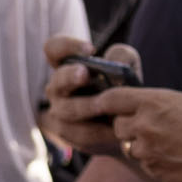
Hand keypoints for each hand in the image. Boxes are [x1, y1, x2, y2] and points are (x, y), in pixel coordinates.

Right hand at [40, 34, 137, 158]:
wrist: (124, 124)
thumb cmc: (121, 88)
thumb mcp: (127, 66)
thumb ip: (122, 57)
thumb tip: (116, 62)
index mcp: (67, 65)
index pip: (53, 49)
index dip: (66, 46)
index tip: (90, 49)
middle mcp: (58, 87)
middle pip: (58, 80)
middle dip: (70, 77)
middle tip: (85, 73)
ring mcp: (58, 111)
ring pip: (67, 110)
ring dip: (88, 108)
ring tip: (110, 109)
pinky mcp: (68, 135)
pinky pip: (78, 134)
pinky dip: (99, 132)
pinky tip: (116, 131)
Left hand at [91, 84, 181, 181]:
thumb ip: (165, 104)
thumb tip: (153, 107)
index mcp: (153, 101)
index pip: (111, 98)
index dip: (105, 101)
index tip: (103, 104)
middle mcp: (144, 124)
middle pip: (117, 124)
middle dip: (127, 125)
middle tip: (145, 127)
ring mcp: (146, 150)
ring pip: (128, 146)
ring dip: (139, 145)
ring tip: (165, 144)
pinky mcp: (152, 169)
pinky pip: (143, 163)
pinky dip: (152, 161)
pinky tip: (174, 158)